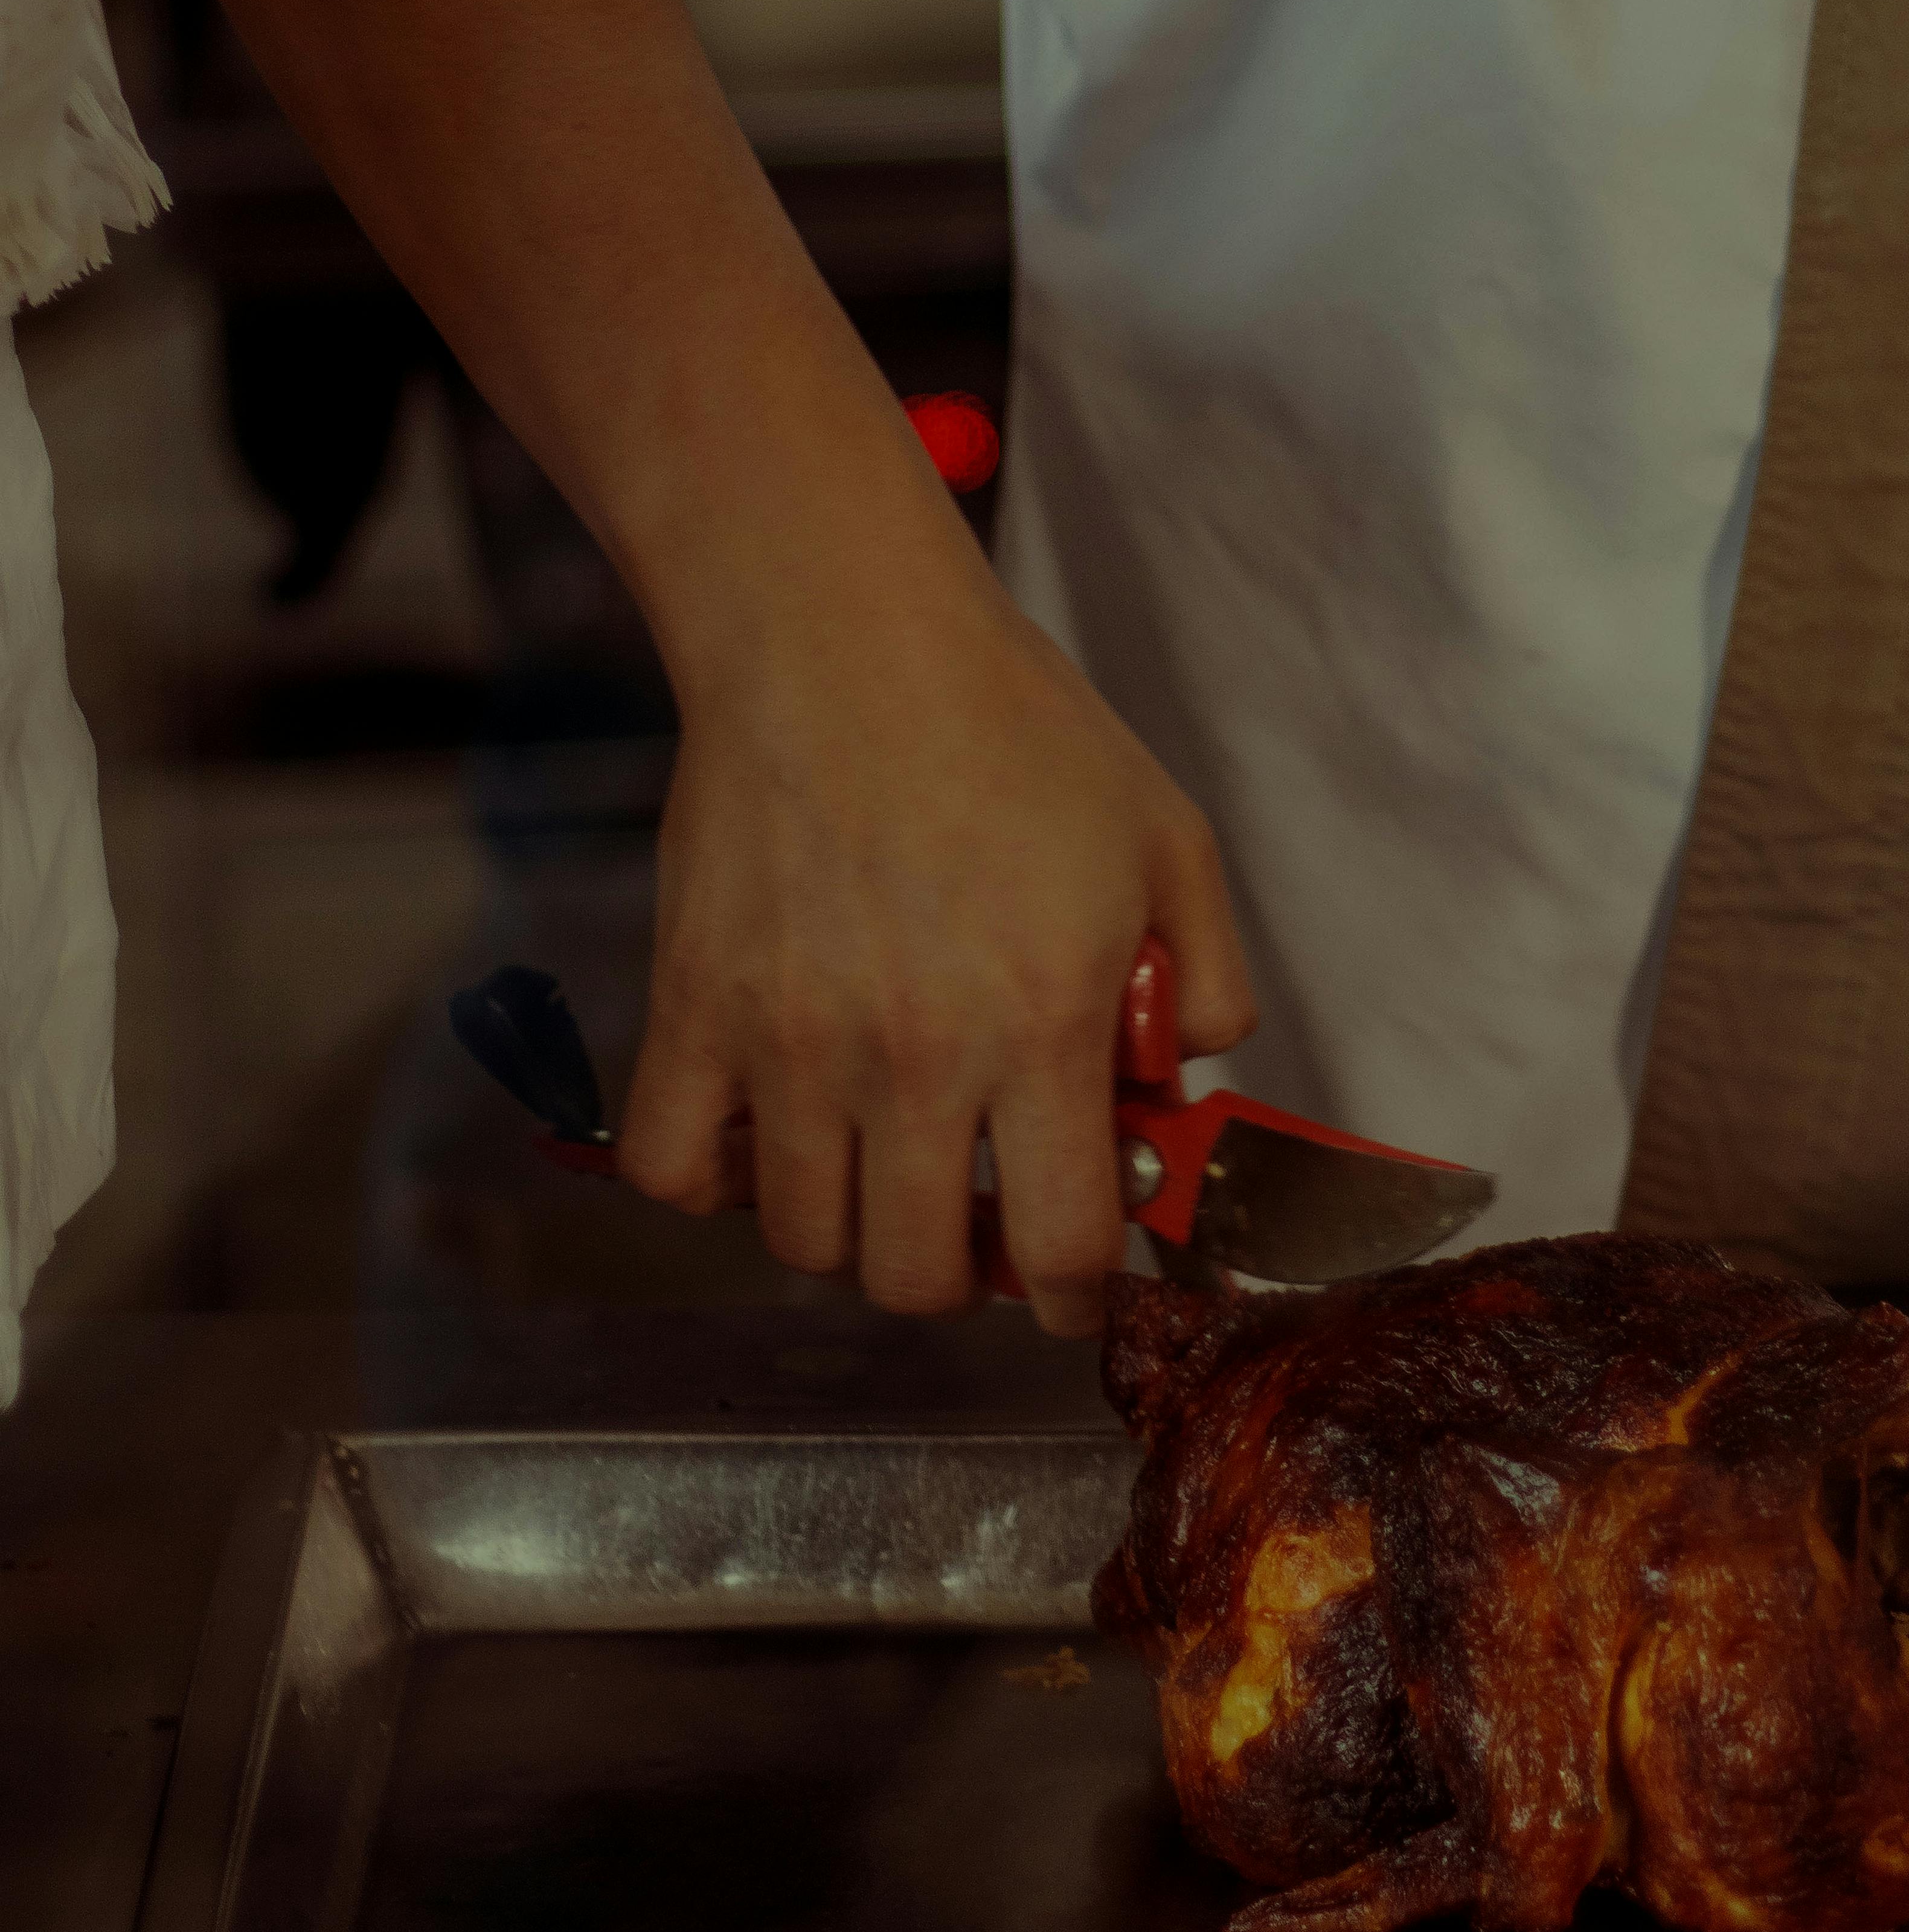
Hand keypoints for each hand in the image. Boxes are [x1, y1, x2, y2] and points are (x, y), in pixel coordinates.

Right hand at [617, 401, 1252, 1336]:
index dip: (1074, 1293)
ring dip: (851, 1225)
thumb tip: (1190, 1082)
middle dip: (960, 1272)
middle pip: (915, 1277)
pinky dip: (716, 1182)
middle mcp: (911, 1056)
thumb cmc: (1010, 724)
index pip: (1058, 1247)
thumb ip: (1209, 979)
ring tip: (882, 1158)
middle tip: (976, 1216)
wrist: (846, 638)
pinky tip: (769, 1129)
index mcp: (1039, 1022)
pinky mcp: (693, 1010)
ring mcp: (788, 1042)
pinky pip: (677, 1171)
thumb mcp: (1166, 839)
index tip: (1070, 1283)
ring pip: (805, 1239)